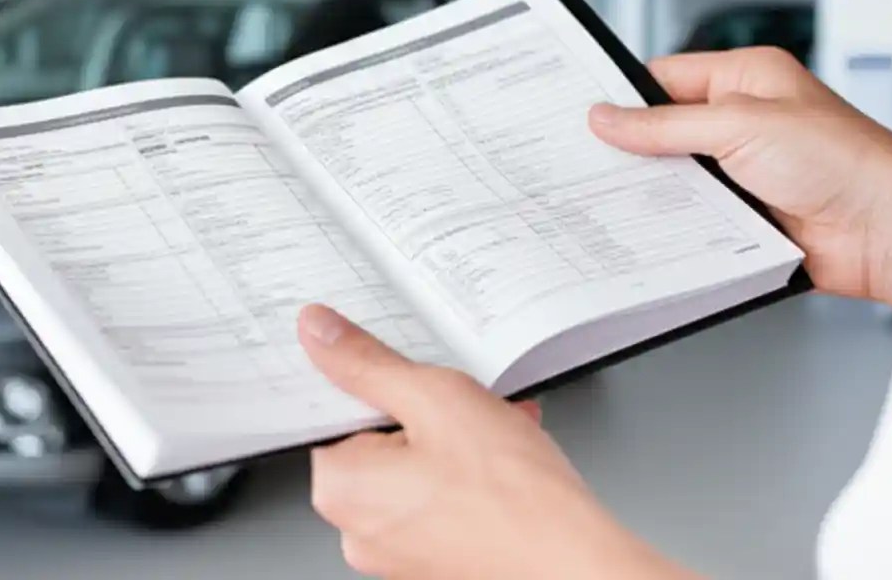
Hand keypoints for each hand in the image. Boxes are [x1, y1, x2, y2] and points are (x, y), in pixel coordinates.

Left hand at [299, 304, 695, 579]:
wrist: (572, 558)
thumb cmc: (511, 494)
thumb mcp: (433, 397)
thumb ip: (367, 362)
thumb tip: (319, 333)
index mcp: (339, 488)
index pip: (329, 410)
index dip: (369, 378)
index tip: (398, 367)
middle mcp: (357, 527)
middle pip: (375, 437)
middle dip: (421, 409)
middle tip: (460, 401)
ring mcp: (397, 549)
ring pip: (413, 464)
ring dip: (453, 436)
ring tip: (496, 427)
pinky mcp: (434, 558)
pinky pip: (437, 496)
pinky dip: (466, 471)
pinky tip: (505, 455)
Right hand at [589, 48, 891, 313]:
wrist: (886, 229)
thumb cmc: (843, 160)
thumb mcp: (740, 125)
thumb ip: (666, 125)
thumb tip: (609, 118)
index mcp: (746, 80)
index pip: (665, 79)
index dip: (623, 97)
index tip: (584, 114)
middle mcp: (743, 122)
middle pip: (664, 133)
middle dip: (632, 150)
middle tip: (588, 160)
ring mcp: (743, 171)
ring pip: (675, 179)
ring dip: (654, 191)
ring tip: (614, 196)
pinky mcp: (744, 216)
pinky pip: (692, 218)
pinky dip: (673, 225)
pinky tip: (652, 228)